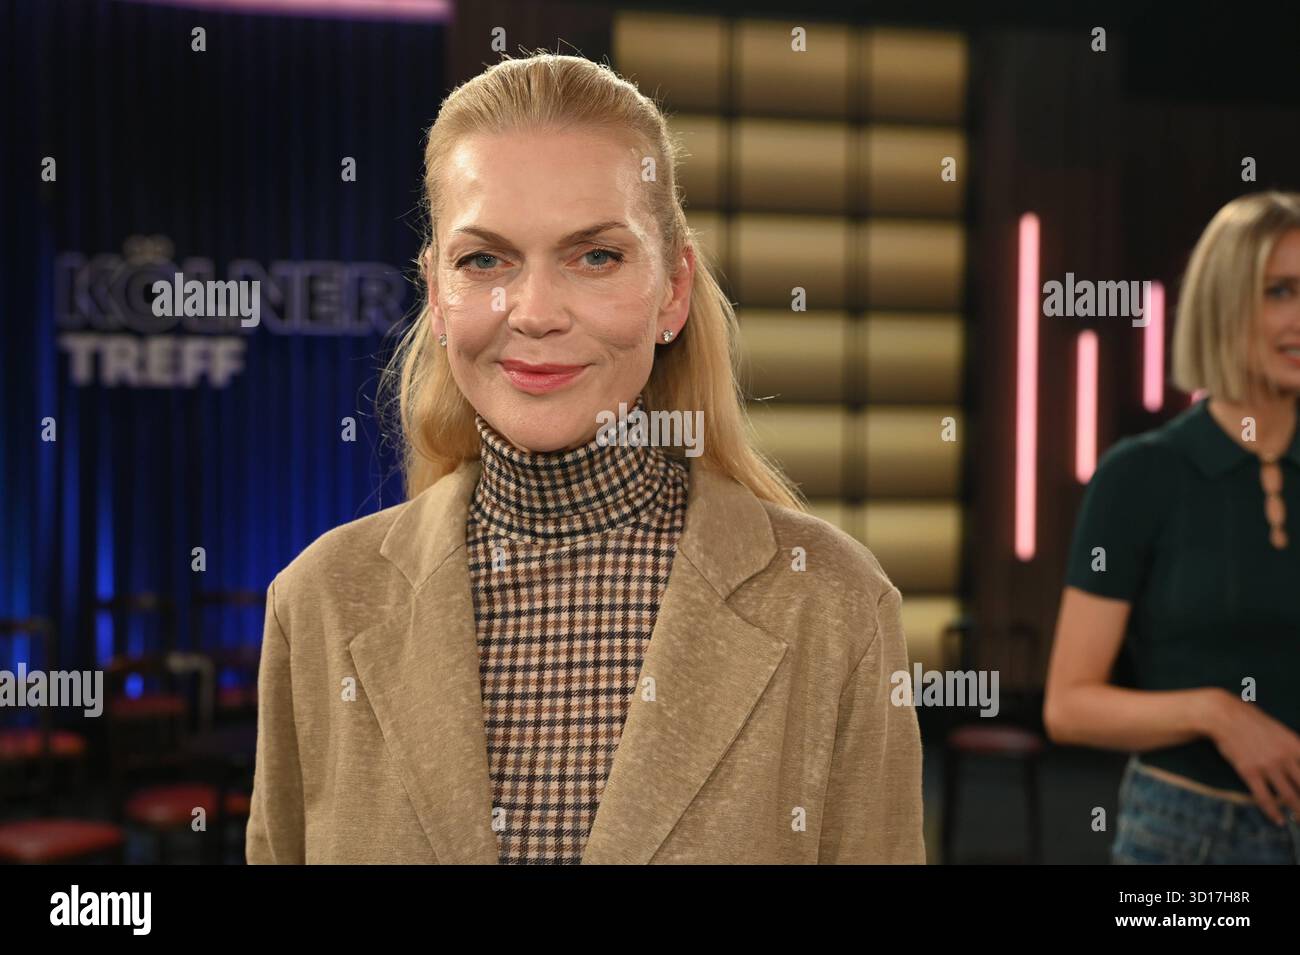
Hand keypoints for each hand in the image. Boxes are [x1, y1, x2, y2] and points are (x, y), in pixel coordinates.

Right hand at [1205, 689, 1299, 824]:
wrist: (1225, 716)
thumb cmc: (1252, 721)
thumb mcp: (1280, 730)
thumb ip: (1294, 747)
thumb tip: (1299, 761)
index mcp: (1295, 746)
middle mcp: (1285, 757)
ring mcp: (1267, 766)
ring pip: (1289, 796)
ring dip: (1297, 812)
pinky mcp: (1250, 772)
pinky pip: (1265, 798)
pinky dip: (1273, 812)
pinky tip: (1279, 820)